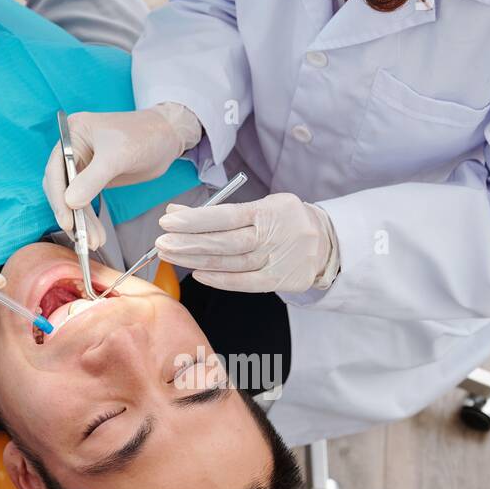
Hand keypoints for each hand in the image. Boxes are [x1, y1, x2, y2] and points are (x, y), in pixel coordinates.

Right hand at [43, 106, 198, 249]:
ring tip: (92, 242)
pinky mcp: (94, 178)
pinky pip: (85, 202)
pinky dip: (90, 219)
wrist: (167, 137)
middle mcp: (72, 149)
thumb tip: (70, 203)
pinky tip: (96, 235)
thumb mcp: (118, 156)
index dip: (58, 197)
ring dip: (82, 222)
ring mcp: (83, 165)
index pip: (55, 170)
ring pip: (73, 198)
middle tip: (81, 237)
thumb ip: (92, 179)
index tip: (67, 221)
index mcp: (72, 134)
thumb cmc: (144, 136)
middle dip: (71, 214)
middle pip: (61, 186)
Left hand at [154, 193, 338, 292]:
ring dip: (197, 260)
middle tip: (162, 242)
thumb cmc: (283, 220)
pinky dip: (220, 280)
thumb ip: (219, 211)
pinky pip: (245, 283)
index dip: (195, 220)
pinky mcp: (280, 280)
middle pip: (225, 242)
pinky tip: (198, 273)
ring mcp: (277, 260)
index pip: (226, 215)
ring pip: (231, 263)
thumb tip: (177, 213)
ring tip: (171, 255)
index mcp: (267, 211)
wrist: (327, 242)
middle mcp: (273, 236)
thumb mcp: (258, 206)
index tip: (168, 221)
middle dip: (189, 242)